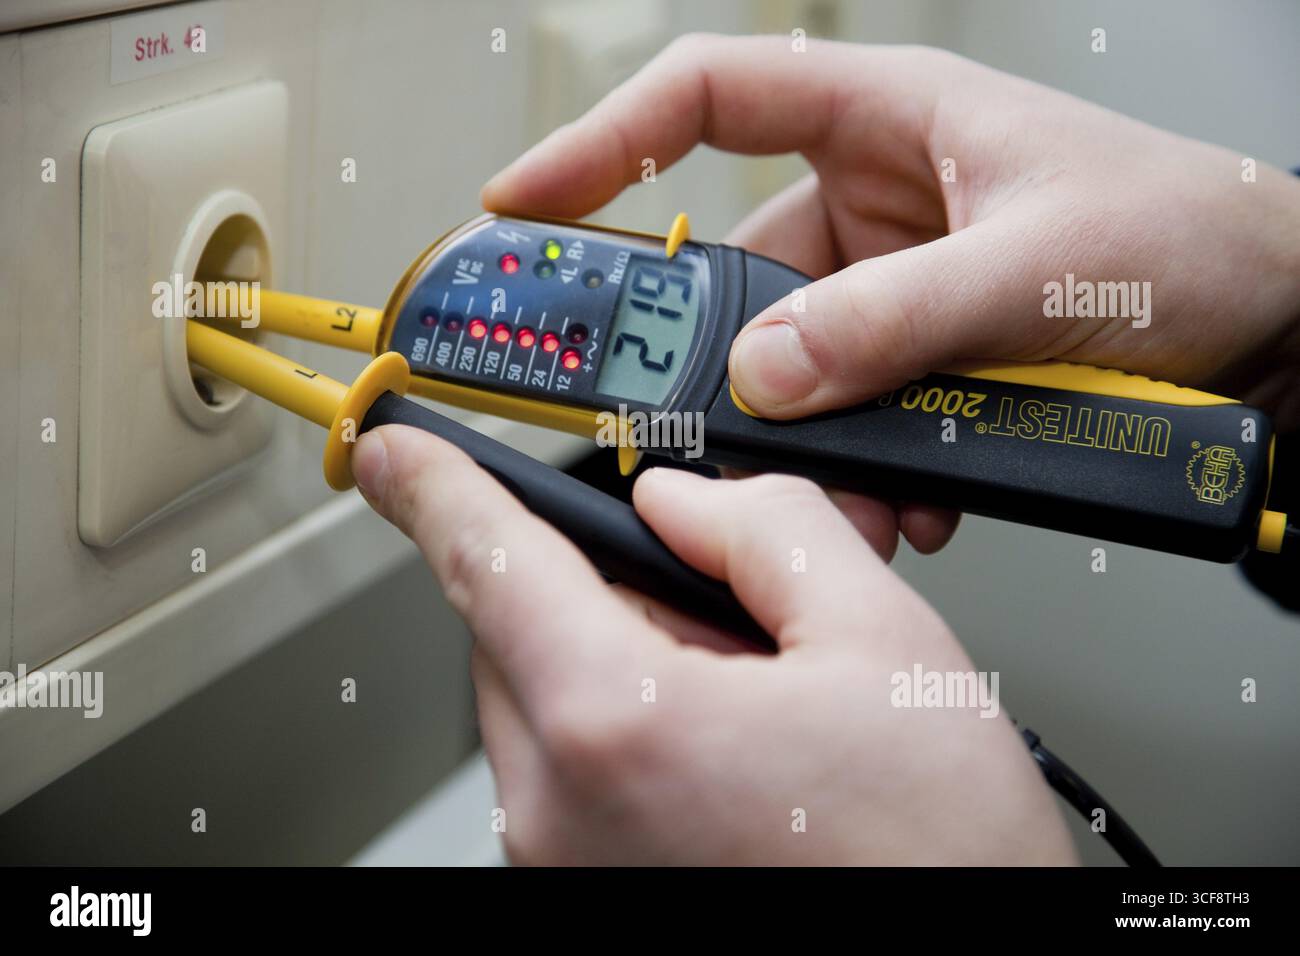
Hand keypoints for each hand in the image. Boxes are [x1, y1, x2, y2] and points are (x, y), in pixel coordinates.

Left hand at [352, 426, 1076, 864]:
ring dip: (630, 667)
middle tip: (723, 604)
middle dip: (605, 590)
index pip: (486, 562)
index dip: (435, 488)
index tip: (394, 455)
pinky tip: (734, 756)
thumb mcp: (880, 640)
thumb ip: (763, 531)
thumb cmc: (937, 854)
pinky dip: (632, 732)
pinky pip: (572, 772)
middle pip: (523, 632)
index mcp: (615, 724)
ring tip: (757, 703)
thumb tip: (684, 500)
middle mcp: (559, 811)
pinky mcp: (583, 894)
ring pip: (550, 701)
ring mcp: (563, 867)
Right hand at [483, 35, 1299, 548]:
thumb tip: (767, 371)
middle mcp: (874, 198)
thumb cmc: (1195, 239)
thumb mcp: (1038, 271)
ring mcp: (892, 283)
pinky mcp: (918, 355)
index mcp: (887, 119)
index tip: (523, 207)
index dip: (599, 144)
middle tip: (695, 430)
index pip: (706, 99)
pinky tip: (907, 504)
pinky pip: (848, 413)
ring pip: (792, 366)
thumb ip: (895, 322)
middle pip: (734, 269)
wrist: (1285, 324)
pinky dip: (862, 470)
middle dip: (722, 365)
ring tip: (842, 498)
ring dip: (805, 443)